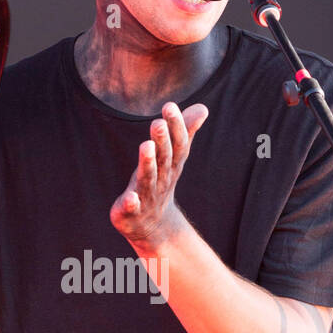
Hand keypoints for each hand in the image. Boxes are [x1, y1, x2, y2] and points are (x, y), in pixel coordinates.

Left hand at [111, 101, 208, 249]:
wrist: (152, 226)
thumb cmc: (160, 183)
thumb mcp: (173, 158)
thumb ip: (185, 132)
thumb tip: (202, 108)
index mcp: (171, 166)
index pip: (177, 145)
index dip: (175, 126)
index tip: (169, 106)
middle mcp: (161, 179)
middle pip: (164, 159)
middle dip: (162, 141)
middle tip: (158, 122)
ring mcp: (147, 196)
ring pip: (148, 179)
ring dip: (148, 163)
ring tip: (145, 146)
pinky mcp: (130, 211)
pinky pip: (132, 207)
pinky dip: (132, 202)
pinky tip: (130, 197)